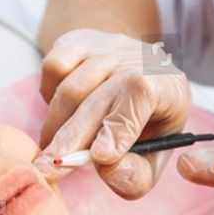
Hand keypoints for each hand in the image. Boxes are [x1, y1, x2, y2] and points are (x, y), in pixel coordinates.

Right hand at [36, 29, 192, 197]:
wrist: (138, 69)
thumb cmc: (148, 119)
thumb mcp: (155, 152)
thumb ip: (136, 173)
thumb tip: (107, 166)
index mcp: (166, 84)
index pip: (140, 94)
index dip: (119, 126)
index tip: (101, 157)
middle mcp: (136, 59)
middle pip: (96, 99)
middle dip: (70, 140)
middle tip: (48, 172)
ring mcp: (105, 47)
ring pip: (69, 89)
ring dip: (56, 127)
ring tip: (54, 153)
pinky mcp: (77, 41)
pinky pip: (53, 68)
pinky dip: (48, 95)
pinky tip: (61, 114)